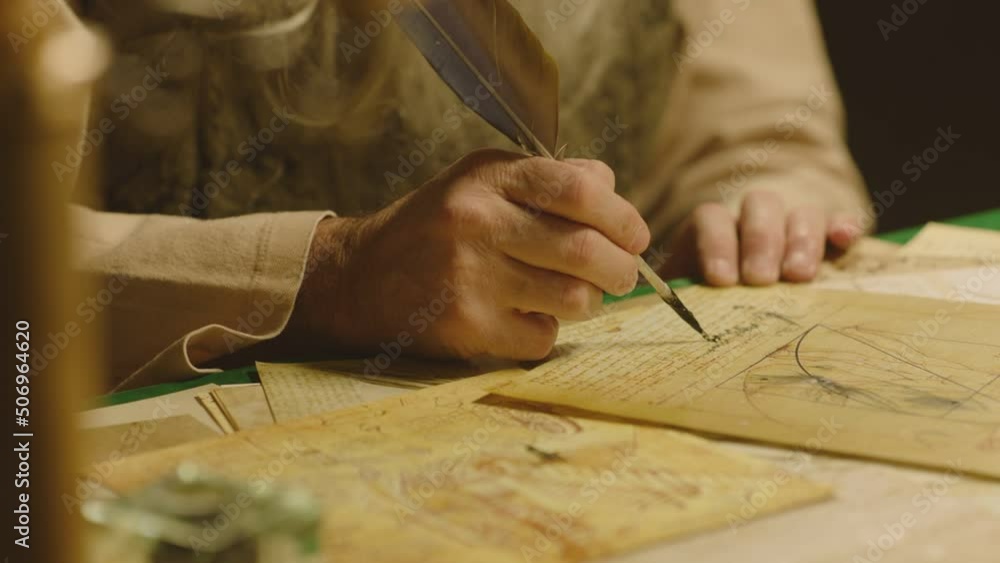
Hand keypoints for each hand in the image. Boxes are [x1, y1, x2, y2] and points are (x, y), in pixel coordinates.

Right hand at [290, 149, 649, 360]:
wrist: (361, 277)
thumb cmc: (437, 227)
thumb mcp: (481, 182)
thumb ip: (547, 178)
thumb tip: (610, 187)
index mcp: (489, 177)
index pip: (581, 191)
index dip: (623, 217)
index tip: (636, 236)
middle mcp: (478, 222)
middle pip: (588, 252)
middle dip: (621, 270)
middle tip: (620, 276)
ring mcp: (470, 277)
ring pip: (574, 300)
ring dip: (586, 303)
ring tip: (569, 296)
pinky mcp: (466, 325)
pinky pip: (542, 337)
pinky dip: (543, 332)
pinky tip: (522, 318)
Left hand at [667, 191, 860, 285]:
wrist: (760, 276)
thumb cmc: (720, 294)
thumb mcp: (695, 291)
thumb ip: (680, 297)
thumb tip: (656, 314)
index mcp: (714, 226)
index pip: (711, 217)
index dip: (716, 244)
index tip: (720, 280)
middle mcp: (754, 215)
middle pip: (759, 206)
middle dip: (759, 242)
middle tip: (760, 279)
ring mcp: (795, 219)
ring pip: (800, 212)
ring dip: (800, 240)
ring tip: (798, 275)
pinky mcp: (832, 231)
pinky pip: (841, 218)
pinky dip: (844, 226)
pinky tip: (844, 240)